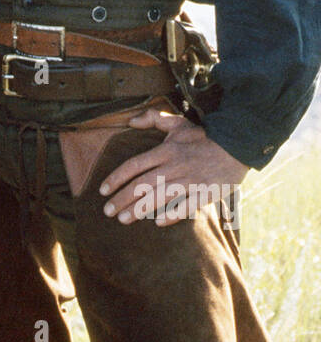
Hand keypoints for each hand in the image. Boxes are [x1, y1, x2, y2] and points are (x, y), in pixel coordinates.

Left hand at [98, 108, 247, 225]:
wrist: (237, 145)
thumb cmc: (203, 137)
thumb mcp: (178, 123)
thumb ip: (153, 118)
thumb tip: (130, 121)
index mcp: (166, 150)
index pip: (134, 165)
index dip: (116, 178)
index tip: (103, 190)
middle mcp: (175, 166)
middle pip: (142, 185)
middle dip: (122, 199)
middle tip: (107, 212)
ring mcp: (191, 180)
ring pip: (159, 197)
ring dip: (139, 209)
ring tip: (122, 220)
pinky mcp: (206, 192)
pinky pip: (186, 206)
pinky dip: (172, 215)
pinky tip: (157, 223)